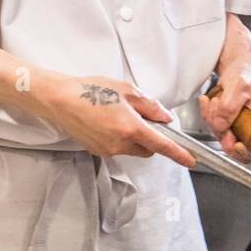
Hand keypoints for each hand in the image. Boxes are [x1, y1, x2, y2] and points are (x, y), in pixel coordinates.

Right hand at [41, 73, 195, 167]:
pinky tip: (108, 121)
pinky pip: (118, 148)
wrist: (60, 99)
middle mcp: (120, 144)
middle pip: (148, 149)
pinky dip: (120, 138)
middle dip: (151, 138)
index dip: (178, 154)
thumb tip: (165, 118)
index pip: (162, 145)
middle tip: (143, 117)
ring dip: (134, 137)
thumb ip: (151, 106)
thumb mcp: (127, 90)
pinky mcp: (97, 151)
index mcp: (131, 127)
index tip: (190, 160)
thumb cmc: (91, 90)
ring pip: (133, 149)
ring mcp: (108, 150)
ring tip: (119, 115)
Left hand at [198, 61, 250, 163]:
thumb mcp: (240, 86)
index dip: (244, 150)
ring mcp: (241, 123)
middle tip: (217, 111)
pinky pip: (216, 125)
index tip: (233, 142)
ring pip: (223, 134)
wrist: (238, 61)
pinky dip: (208, 113)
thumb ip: (230, 107)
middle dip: (222, 129)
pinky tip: (210, 100)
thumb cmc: (247, 70)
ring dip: (213, 118)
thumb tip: (221, 125)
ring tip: (215, 99)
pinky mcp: (230, 119)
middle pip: (236, 144)